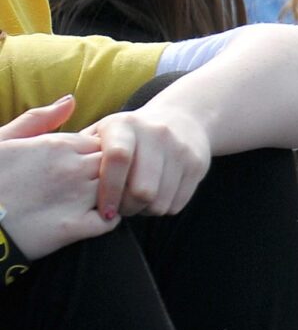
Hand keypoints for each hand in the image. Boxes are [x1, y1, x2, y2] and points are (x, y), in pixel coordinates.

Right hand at [0, 99, 118, 258]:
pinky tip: (98, 219)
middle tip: (97, 182)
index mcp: (58, 145)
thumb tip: (71, 100)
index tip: (86, 162)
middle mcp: (73, 168)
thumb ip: (38, 119)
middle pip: (115, 161)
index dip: (97, 151)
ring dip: (115, 192)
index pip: (102, 140)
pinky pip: (110, 221)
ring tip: (102, 199)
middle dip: (112, 169)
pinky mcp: (73, 228)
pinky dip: (111, 220)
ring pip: (117, 187)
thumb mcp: (3, 141)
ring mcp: (76, 197)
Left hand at [83, 101, 211, 219]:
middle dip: (127, 208)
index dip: (109, 190)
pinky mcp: (198, 163)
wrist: (183, 118)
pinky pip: (176, 204)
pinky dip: (162, 209)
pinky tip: (155, 197)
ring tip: (135, 202)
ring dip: (144, 211)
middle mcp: (157, 133)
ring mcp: (181, 148)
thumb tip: (66, 182)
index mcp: (126, 125)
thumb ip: (81, 153)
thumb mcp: (103, 133)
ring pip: (159, 202)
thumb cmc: (128, 136)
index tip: (103, 212)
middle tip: (119, 208)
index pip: (118, 159)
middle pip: (142, 190)